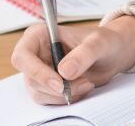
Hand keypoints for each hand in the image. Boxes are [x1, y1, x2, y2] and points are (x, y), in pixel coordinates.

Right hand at [11, 15, 134, 104]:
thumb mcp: (99, 43)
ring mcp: (39, 70)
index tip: (60, 83)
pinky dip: (65, 99)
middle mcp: (35, 53)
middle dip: (58, 87)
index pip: (23, 55)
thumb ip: (84, 54)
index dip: (36, 72)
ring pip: (39, 92)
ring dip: (64, 94)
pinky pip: (48, 99)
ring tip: (87, 83)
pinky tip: (82, 88)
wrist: (112, 54)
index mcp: (40, 35)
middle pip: (31, 79)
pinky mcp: (46, 85)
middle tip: (84, 83)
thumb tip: (64, 71)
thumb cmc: (104, 41)